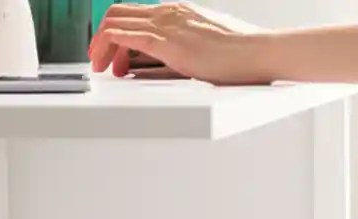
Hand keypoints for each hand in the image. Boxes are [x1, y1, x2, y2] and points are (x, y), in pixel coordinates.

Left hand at [89, 2, 271, 85]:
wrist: (256, 51)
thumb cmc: (244, 52)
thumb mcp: (213, 42)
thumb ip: (196, 44)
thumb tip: (191, 59)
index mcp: (179, 11)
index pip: (137, 13)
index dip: (120, 32)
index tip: (118, 54)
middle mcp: (167, 12)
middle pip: (118, 12)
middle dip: (102, 36)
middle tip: (103, 60)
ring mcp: (164, 24)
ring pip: (113, 22)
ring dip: (100, 45)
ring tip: (101, 66)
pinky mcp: (164, 42)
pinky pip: (121, 37)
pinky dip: (106, 49)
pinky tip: (108, 65)